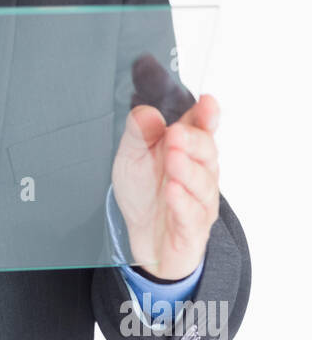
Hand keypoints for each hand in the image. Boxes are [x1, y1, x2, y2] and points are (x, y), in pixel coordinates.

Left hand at [112, 77, 220, 281]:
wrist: (144, 237)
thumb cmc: (145, 192)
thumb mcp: (132, 156)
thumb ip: (139, 133)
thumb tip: (147, 112)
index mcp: (188, 150)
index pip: (202, 128)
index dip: (207, 115)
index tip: (206, 102)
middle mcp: (200, 173)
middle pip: (206, 153)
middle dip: (193, 141)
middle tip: (176, 134)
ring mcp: (199, 201)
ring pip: (202, 184)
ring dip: (188, 171)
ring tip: (173, 160)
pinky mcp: (192, 229)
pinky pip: (191, 215)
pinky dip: (182, 202)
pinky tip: (173, 191)